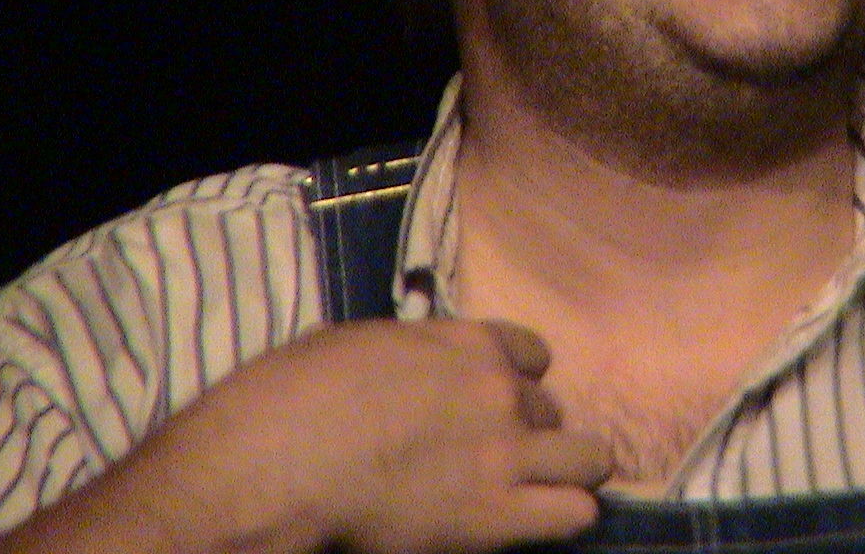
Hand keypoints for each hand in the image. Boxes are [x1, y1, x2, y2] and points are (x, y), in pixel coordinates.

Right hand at [0, 318, 611, 553]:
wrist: (277, 463)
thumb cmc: (294, 397)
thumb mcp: (361, 345)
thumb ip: (414, 357)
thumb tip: (416, 372)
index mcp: (467, 342)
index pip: (533, 353)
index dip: (515, 380)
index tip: (491, 402)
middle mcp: (500, 389)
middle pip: (550, 410)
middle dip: (527, 432)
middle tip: (493, 461)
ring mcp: (506, 451)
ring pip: (587, 458)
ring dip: (565, 473)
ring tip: (536, 494)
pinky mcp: (499, 514)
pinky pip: (575, 513)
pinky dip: (565, 516)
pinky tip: (536, 522)